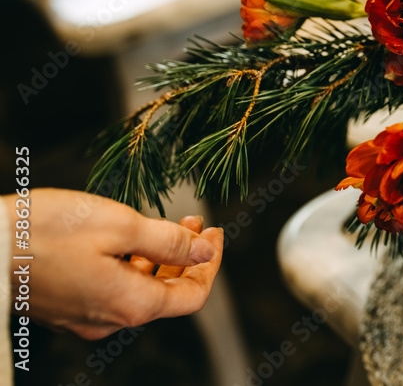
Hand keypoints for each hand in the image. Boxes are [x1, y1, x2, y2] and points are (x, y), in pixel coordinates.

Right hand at [5, 188, 223, 339]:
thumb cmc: (46, 231)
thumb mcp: (121, 224)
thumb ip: (170, 242)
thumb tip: (204, 252)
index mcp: (131, 305)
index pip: (193, 296)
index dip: (211, 264)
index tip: (216, 234)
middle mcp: (109, 320)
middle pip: (167, 296)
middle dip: (188, 258)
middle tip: (196, 223)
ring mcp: (84, 317)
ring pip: (139, 292)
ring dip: (161, 260)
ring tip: (168, 224)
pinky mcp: (65, 307)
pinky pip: (112, 290)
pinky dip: (132, 265)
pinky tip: (129, 239)